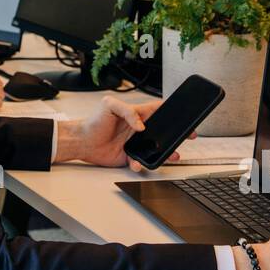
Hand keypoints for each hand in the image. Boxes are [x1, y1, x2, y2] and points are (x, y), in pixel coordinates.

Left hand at [54, 95, 184, 167]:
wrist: (82, 141)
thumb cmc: (94, 121)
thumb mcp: (109, 105)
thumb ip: (127, 111)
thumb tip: (141, 125)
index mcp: (137, 114)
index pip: (158, 109)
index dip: (171, 110)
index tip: (183, 112)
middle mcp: (138, 129)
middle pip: (162, 130)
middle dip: (176, 134)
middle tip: (188, 135)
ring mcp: (135, 143)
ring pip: (156, 149)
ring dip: (165, 153)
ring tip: (172, 155)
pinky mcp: (130, 156)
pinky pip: (141, 162)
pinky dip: (141, 164)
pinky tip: (136, 163)